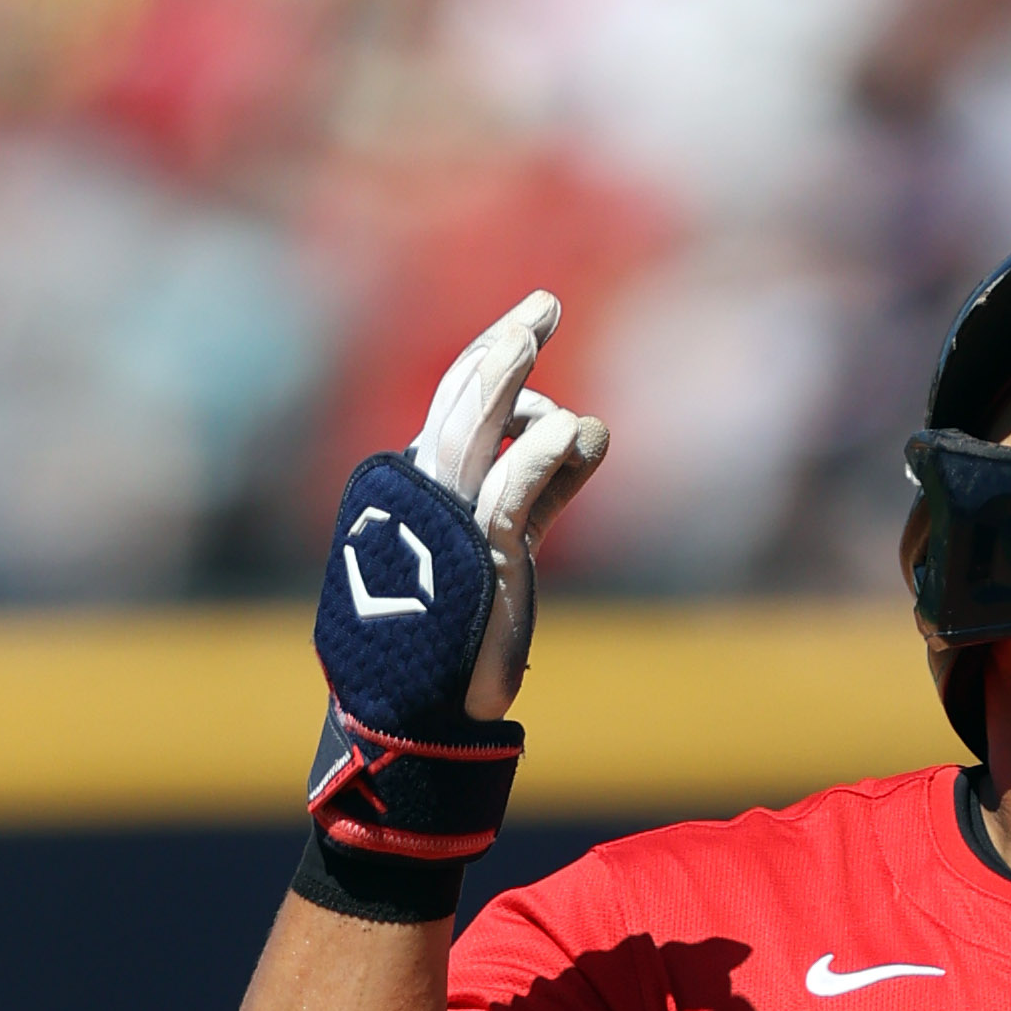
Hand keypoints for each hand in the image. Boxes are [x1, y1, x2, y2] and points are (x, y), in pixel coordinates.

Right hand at [407, 291, 611, 720]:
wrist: (419, 707)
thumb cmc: (463, 628)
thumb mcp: (507, 542)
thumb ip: (544, 488)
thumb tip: (591, 427)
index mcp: (428, 488)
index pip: (463, 407)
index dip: (498, 359)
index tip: (534, 319)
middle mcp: (431, 493)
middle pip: (464, 401)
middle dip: (503, 348)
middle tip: (545, 304)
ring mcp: (449, 522)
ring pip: (473, 430)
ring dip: (506, 376)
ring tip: (537, 329)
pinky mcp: (479, 559)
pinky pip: (508, 494)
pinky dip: (539, 459)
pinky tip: (575, 431)